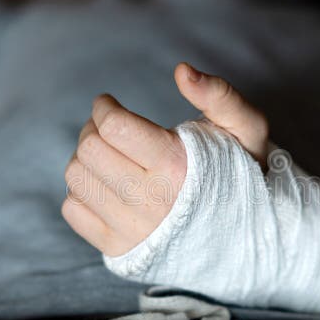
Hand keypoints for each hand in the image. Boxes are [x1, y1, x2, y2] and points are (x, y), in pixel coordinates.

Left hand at [62, 62, 268, 255]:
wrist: (245, 233)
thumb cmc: (241, 170)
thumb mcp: (246, 127)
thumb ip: (218, 94)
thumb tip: (182, 70)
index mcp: (178, 167)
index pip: (113, 127)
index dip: (105, 107)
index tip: (109, 103)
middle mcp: (152, 202)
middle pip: (89, 150)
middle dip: (93, 128)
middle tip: (111, 128)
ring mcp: (132, 230)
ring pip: (76, 179)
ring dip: (85, 158)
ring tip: (110, 155)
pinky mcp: (118, 249)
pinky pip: (73, 211)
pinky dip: (82, 192)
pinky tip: (107, 186)